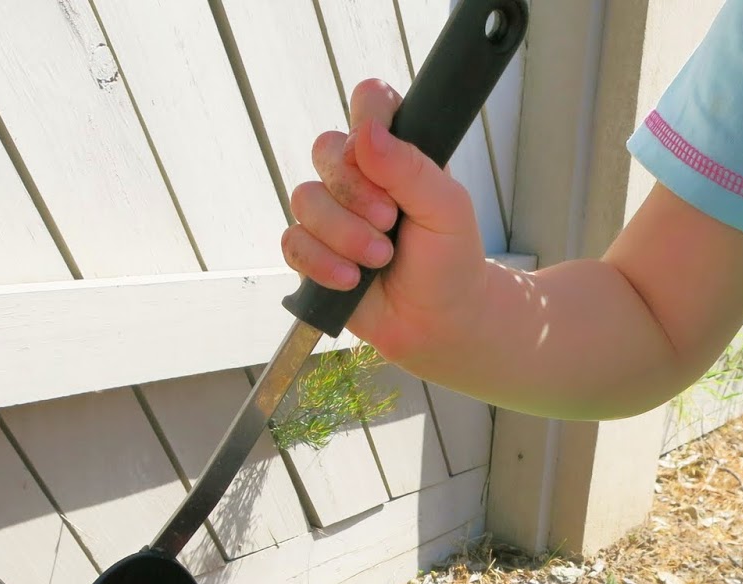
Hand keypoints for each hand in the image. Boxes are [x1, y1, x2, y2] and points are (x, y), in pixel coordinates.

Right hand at [281, 79, 488, 359]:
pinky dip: (322, 263)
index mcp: (393, 152)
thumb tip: (365, 133)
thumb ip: (410, 168)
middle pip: (324, 150)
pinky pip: (293, 243)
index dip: (368, 116)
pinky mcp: (311, 252)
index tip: (381, 153)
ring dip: (344, 233)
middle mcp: (355, 176)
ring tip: (379, 259)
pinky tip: (351, 280)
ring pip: (305, 199)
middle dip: (355, 191)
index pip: (368, 102)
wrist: (438, 321)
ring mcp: (329, 214)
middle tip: (390, 221)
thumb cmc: (449, 258)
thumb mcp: (446, 209)